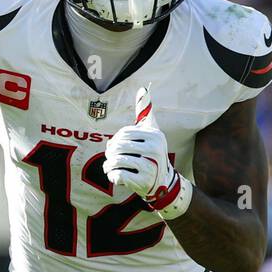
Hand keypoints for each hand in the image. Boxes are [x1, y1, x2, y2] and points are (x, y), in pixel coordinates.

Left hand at [103, 85, 178, 207]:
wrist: (162, 183)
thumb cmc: (151, 153)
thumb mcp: (151, 132)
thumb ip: (145, 111)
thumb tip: (143, 88)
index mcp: (155, 136)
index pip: (124, 133)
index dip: (115, 140)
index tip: (115, 146)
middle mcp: (155, 150)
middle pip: (118, 146)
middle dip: (110, 152)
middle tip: (110, 158)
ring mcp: (150, 167)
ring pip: (115, 160)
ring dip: (108, 165)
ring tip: (110, 167)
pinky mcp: (143, 182)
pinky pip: (117, 175)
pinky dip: (113, 176)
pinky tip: (117, 177)